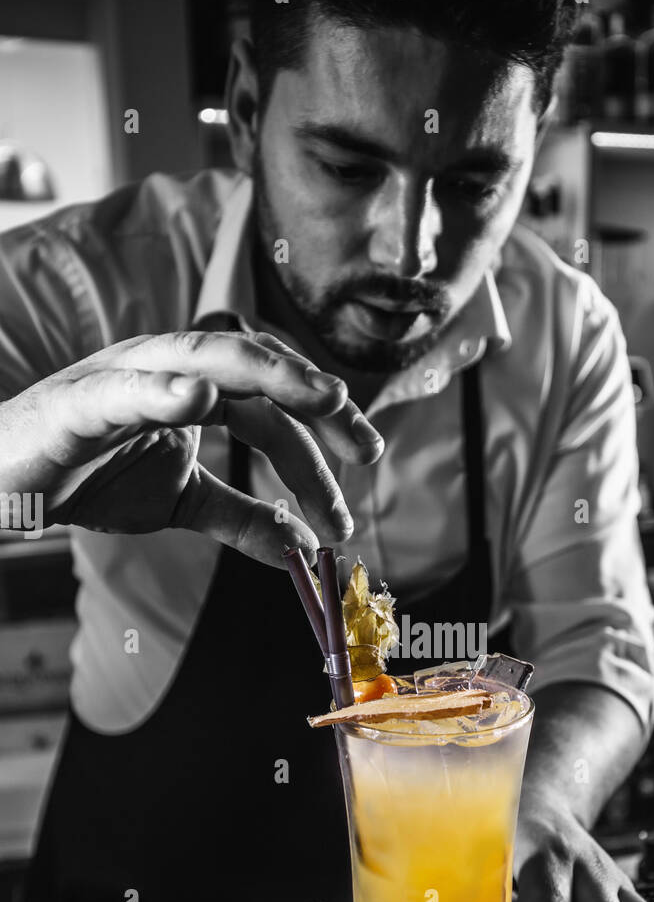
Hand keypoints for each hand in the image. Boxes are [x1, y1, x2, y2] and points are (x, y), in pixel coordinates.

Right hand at [0, 330, 383, 564]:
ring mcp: (123, 375)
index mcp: (196, 385)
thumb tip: (305, 548)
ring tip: (320, 397)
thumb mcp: (183, 502)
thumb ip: (244, 517)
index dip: (325, 428)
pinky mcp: (78, 402)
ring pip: (203, 354)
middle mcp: (168, 366)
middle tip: (364, 447)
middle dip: (315, 399)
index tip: (368, 461)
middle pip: (255, 367)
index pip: (275, 399)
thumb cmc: (91, 476)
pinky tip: (201, 397)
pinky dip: (163, 389)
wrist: (5, 483)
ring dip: (266, 372)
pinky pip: (125, 388)